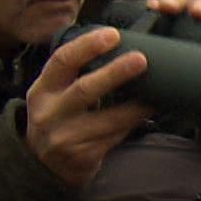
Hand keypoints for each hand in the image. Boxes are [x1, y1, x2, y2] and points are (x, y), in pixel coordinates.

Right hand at [24, 25, 154, 186]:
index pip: (61, 61)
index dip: (87, 46)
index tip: (113, 35)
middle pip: (84, 90)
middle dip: (114, 73)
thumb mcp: (54, 93)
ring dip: (136, 105)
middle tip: (141, 59)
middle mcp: (50, 114)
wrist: (45, 165)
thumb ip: (74, 72)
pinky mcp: (83, 157)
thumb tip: (116, 43)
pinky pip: (115, 136)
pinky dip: (134, 122)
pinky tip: (148, 111)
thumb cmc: (58, 117)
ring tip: (158, 90)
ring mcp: (66, 138)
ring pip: (108, 119)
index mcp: (42, 90)